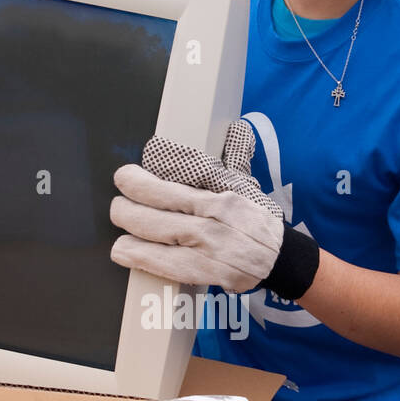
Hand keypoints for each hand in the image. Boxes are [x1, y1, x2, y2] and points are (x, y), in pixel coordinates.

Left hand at [110, 120, 319, 297]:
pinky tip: (121, 250)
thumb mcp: (245, 186)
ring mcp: (208, 246)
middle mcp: (213, 218)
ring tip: (120, 219)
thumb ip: (234, 157)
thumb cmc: (256, 221)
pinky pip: (162, 262)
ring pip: (155, 230)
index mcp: (220, 194)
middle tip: (119, 200)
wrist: (280, 260)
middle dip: (128, 201)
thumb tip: (237, 129)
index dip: (143, 177)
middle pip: (158, 203)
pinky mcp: (204, 271)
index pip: (177, 176)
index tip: (125, 175)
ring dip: (129, 223)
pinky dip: (137, 254)